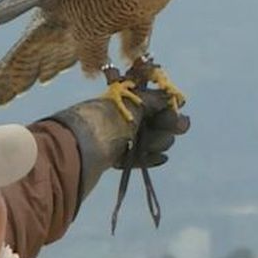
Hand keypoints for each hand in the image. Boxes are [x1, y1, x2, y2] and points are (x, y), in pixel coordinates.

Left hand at [46, 90, 189, 202]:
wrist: (76, 151)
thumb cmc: (105, 122)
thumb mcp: (134, 105)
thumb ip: (156, 102)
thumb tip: (177, 99)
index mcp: (122, 98)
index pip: (153, 102)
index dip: (168, 109)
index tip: (181, 116)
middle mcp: (119, 115)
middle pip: (153, 122)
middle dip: (165, 126)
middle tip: (177, 130)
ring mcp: (116, 138)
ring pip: (147, 141)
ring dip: (156, 143)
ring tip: (152, 148)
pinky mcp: (113, 158)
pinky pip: (136, 157)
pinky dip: (148, 158)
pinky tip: (159, 159)